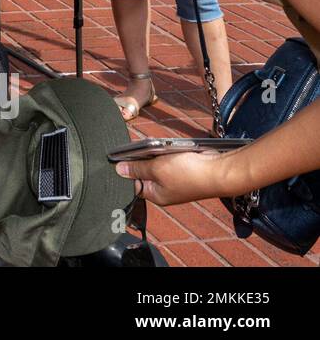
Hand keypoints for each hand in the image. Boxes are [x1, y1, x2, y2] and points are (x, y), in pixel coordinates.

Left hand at [115, 151, 238, 206]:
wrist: (219, 172)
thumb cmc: (188, 174)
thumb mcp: (156, 169)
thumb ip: (137, 168)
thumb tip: (119, 170)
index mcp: (155, 195)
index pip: (133, 184)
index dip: (126, 170)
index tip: (120, 156)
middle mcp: (165, 190)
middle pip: (145, 172)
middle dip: (141, 158)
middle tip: (138, 146)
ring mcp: (176, 181)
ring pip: (158, 164)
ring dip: (155, 154)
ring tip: (154, 144)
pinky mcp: (185, 171)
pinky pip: (170, 161)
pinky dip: (167, 153)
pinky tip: (167, 146)